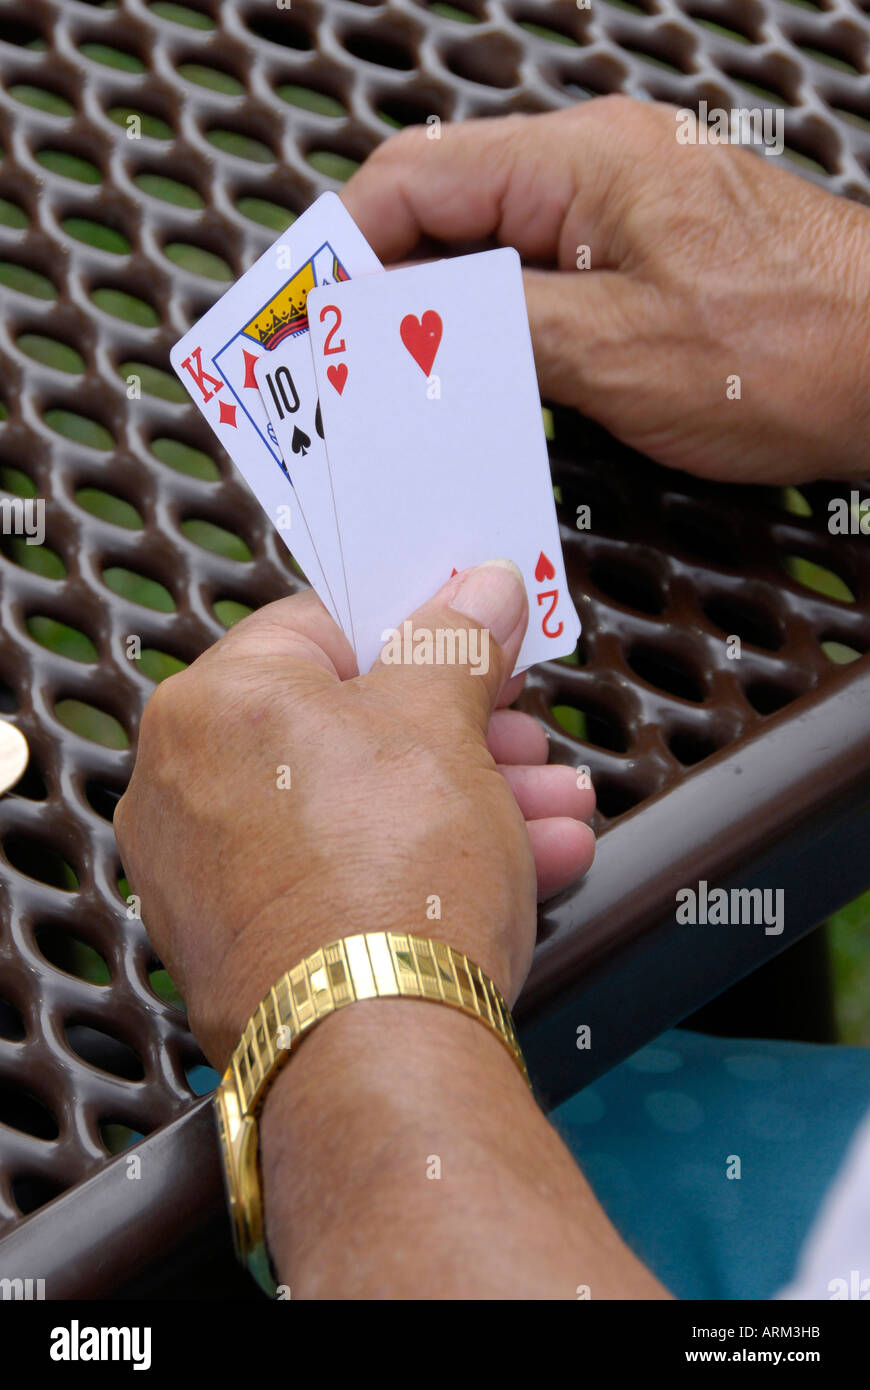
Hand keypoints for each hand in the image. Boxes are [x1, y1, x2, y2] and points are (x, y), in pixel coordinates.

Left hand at [113, 562, 593, 1068]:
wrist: (374, 1052)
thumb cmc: (388, 872)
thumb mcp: (442, 722)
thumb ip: (456, 639)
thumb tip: (478, 587)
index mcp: (215, 703)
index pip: (321, 629)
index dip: (416, 629)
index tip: (478, 644)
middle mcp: (190, 786)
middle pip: (352, 728)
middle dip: (466, 733)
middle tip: (526, 736)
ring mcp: (214, 876)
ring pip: (363, 810)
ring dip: (473, 803)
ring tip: (557, 813)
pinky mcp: (250, 948)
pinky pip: (348, 876)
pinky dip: (428, 866)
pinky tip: (526, 868)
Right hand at [343, 97, 869, 485]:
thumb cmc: (792, 350)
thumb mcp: (613, 349)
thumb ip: (490, 326)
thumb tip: (399, 324)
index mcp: (580, 163)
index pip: (415, 178)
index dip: (344, 248)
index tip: (306, 317)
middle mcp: (596, 173)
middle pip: (446, 213)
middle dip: (382, 287)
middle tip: (340, 364)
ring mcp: (622, 217)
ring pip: (491, 254)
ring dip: (439, 315)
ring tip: (397, 383)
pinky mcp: (644, 264)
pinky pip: (542, 284)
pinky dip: (497, 331)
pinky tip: (479, 383)